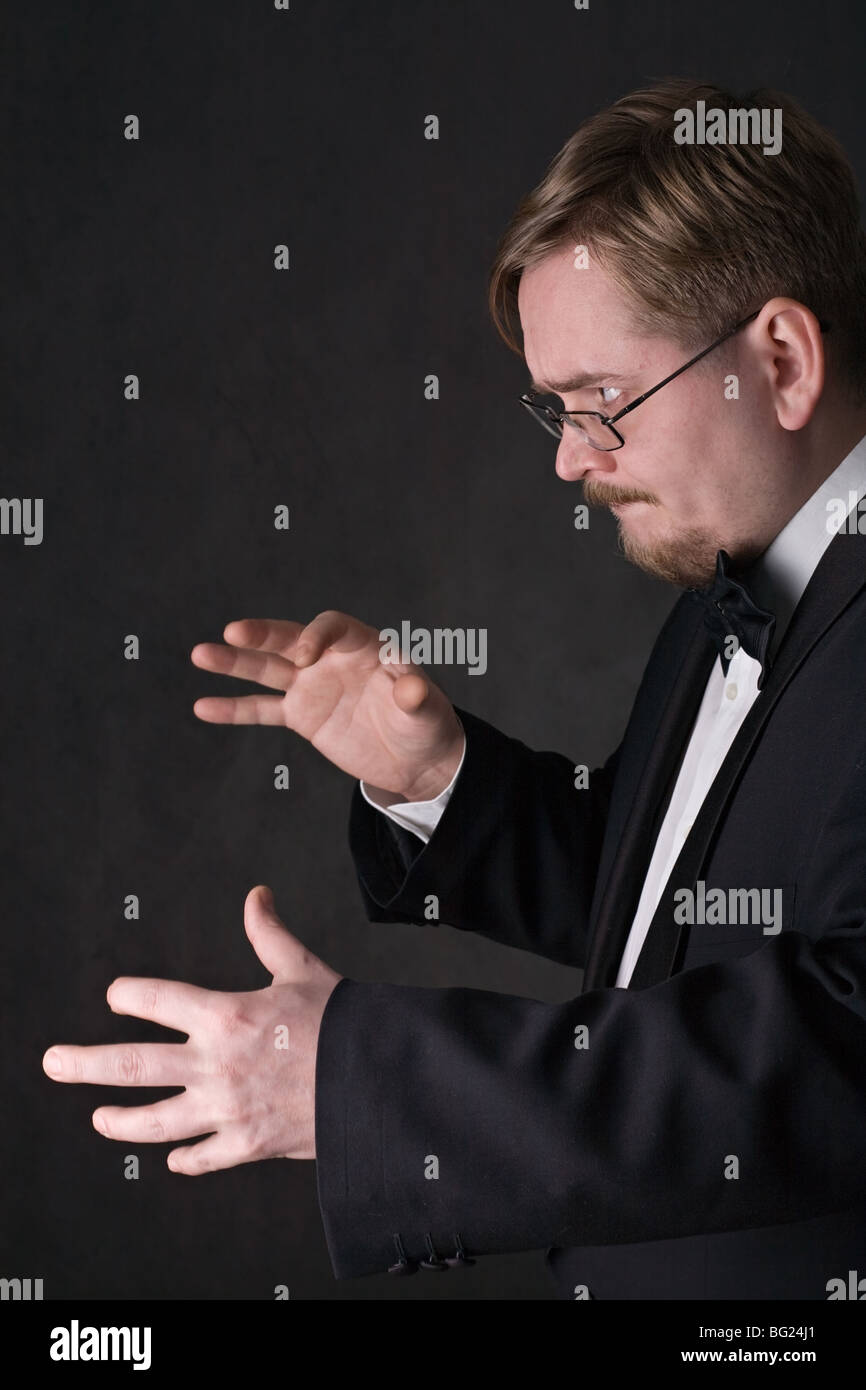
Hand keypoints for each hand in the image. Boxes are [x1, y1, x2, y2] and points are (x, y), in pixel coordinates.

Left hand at [41, 886, 341, 1171]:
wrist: (379, 1079)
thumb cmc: (342, 1021)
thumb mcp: (302, 969)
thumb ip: (269, 934)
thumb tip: (256, 896)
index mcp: (225, 1015)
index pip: (156, 1000)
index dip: (129, 995)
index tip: (116, 995)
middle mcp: (215, 1065)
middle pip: (134, 1066)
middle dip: (85, 1064)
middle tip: (54, 1062)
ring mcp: (227, 1110)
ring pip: (156, 1122)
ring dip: (121, 1122)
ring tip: (99, 1118)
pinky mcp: (248, 1145)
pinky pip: (203, 1157)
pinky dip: (185, 1159)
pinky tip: (172, 1159)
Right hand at [191, 611, 464, 802]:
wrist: (415, 758)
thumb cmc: (426, 724)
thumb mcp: (427, 712)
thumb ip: (416, 697)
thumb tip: (411, 688)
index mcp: (364, 646)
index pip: (332, 627)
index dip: (315, 636)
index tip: (304, 657)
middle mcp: (331, 659)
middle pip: (290, 639)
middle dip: (262, 635)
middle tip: (232, 632)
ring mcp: (312, 686)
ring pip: (268, 669)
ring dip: (234, 663)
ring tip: (199, 655)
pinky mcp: (301, 716)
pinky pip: (262, 709)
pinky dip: (234, 709)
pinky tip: (202, 706)